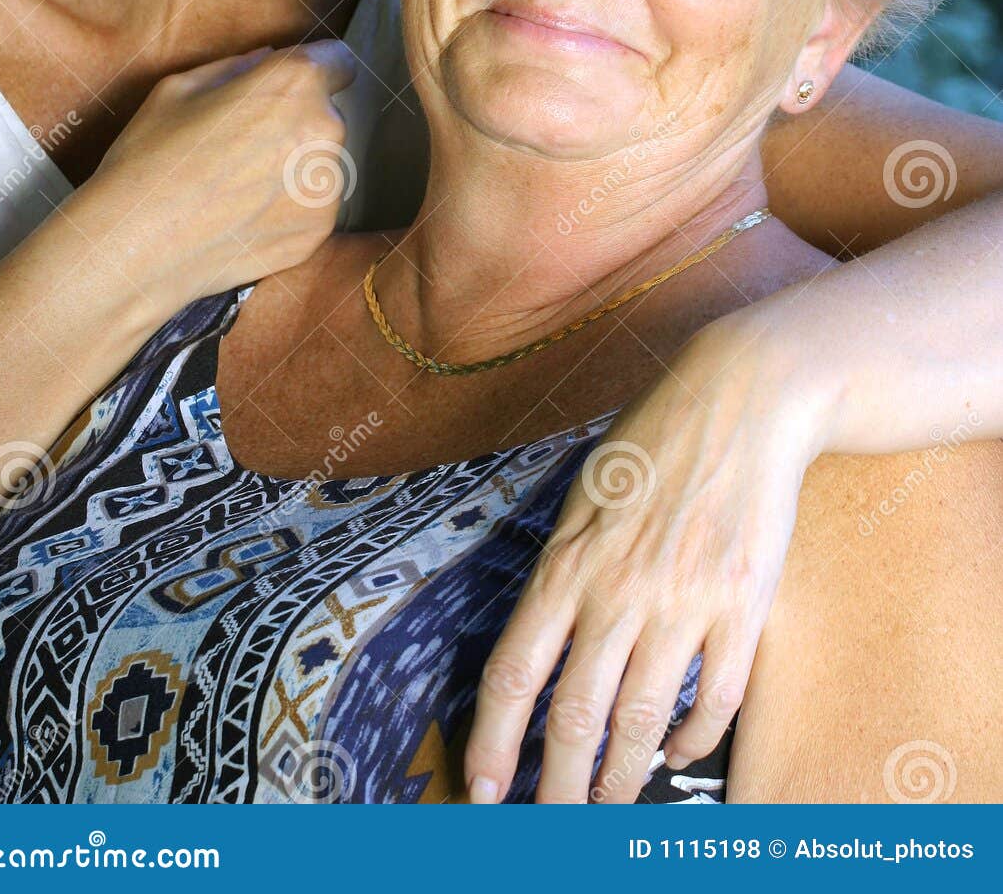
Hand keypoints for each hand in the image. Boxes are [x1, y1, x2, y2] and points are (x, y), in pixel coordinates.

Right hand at [80, 40, 356, 316]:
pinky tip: (243, 215)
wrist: (138, 247)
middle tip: (243, 144)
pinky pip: (312, 203)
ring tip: (238, 186)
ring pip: (320, 162)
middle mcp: (325, 130)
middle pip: (326, 114)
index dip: (312, 70)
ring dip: (294, 166)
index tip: (288, 88)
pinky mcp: (320, 230)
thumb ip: (236, 66)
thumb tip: (266, 60)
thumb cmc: (151, 159)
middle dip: (295, 121)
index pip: (338, 61)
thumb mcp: (179, 89)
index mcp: (294, 84)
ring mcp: (327, 186)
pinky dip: (288, 206)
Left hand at [463, 313, 831, 802]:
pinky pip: (714, 699)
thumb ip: (561, 566)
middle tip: (551, 826)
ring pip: (643, 721)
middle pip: (575, 716)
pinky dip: (693, 740)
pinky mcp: (742, 606)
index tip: (482, 788)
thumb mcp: (582, 494)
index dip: (493, 740)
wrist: (742, 399)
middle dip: (557, 786)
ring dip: (622, 777)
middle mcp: (618, 589)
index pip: (515, 671)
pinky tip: (680, 753)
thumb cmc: (654, 440)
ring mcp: (684, 602)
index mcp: (567, 560)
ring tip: (609, 806)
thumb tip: (538, 641)